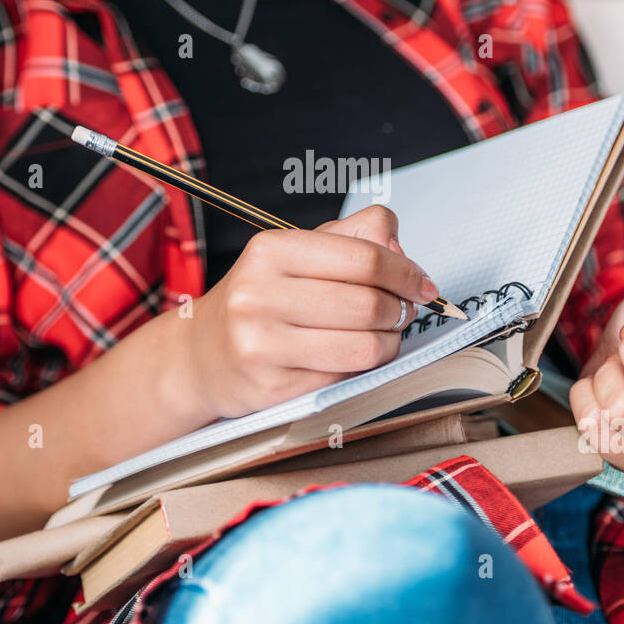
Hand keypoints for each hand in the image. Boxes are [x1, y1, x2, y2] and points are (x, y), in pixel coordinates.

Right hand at [168, 205, 438, 425]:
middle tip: (402, 312)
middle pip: (368, 304)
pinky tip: (354, 358)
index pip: (363, 256)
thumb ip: (354, 235)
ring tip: (383, 336)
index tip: (422, 285)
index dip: (405, 272)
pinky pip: (345, 379)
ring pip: (363, 346)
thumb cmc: (263, 300)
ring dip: (389, 343)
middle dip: (399, 310)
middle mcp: (258, 295)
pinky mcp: (270, 387)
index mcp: (270, 251)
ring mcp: (261, 344)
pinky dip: (363, 369)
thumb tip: (400, 247)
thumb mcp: (297, 253)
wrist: (201, 357)